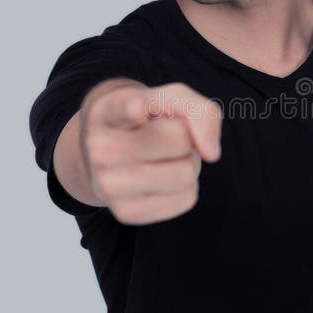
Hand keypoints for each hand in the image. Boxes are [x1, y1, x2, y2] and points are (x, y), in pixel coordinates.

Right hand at [80, 80, 222, 224]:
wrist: (111, 151)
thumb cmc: (146, 120)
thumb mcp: (171, 99)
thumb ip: (199, 112)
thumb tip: (211, 153)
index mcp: (110, 110)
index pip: (126, 108)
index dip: (134, 108)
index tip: (138, 108)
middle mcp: (101, 148)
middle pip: (178, 140)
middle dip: (185, 138)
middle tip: (166, 138)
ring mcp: (109, 184)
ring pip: (185, 174)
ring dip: (187, 164)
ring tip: (163, 158)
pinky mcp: (126, 212)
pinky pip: (186, 199)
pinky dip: (184, 187)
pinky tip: (160, 178)